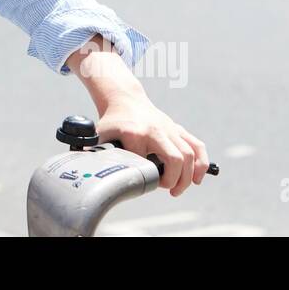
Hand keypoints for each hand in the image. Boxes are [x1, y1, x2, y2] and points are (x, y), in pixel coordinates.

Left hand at [94, 91, 210, 197]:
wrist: (125, 100)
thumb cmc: (112, 121)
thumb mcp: (100, 134)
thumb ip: (94, 151)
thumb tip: (85, 168)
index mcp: (134, 132)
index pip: (144, 161)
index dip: (145, 176)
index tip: (141, 182)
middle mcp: (156, 129)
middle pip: (175, 158)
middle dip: (173, 180)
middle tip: (165, 189)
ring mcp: (170, 128)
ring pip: (189, 154)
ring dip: (188, 176)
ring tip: (177, 189)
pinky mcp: (178, 129)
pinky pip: (197, 145)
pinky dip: (202, 163)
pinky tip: (199, 178)